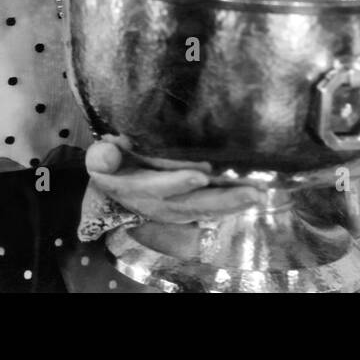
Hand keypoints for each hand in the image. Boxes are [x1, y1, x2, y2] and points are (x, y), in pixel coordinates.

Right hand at [85, 137, 267, 223]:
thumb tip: (109, 149)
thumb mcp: (100, 158)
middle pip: (192, 204)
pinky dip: (231, 205)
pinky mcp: (188, 207)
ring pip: (206, 209)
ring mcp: (176, 208)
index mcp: (135, 188)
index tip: (200, 175)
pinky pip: (211, 209)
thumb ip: (103, 156)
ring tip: (258, 194)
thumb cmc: (112, 164)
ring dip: (233, 204)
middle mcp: (159, 204)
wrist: (115, 188)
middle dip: (222, 200)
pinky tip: (253, 196)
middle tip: (251, 192)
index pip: (157, 187)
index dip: (177, 182)